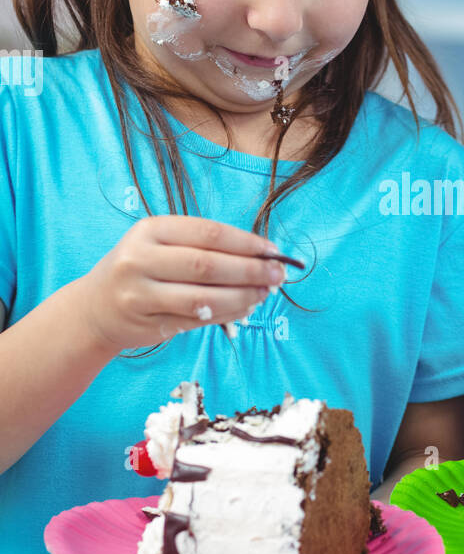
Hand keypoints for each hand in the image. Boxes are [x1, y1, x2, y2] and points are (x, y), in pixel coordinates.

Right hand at [75, 216, 288, 354]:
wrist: (94, 308)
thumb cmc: (139, 268)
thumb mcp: (160, 244)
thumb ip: (202, 245)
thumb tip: (262, 254)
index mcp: (150, 230)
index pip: (208, 233)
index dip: (246, 242)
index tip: (273, 250)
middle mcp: (140, 259)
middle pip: (208, 265)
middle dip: (250, 271)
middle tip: (278, 275)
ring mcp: (140, 294)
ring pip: (204, 298)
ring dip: (242, 297)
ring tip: (264, 294)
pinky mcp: (147, 323)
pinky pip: (197, 320)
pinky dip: (227, 314)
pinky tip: (245, 308)